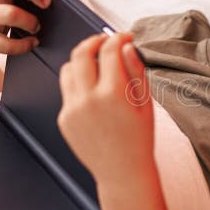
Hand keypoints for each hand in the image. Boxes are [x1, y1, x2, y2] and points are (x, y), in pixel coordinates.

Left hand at [57, 32, 154, 188]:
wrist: (122, 172)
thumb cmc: (139, 139)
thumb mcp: (146, 103)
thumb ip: (136, 71)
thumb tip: (128, 46)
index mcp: (113, 94)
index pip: (109, 51)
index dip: (118, 38)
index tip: (125, 37)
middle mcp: (88, 99)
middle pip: (81, 53)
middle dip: (94, 40)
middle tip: (104, 40)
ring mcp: (72, 109)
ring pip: (68, 69)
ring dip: (82, 60)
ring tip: (96, 63)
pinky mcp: (64, 118)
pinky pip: (67, 91)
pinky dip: (79, 83)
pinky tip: (94, 91)